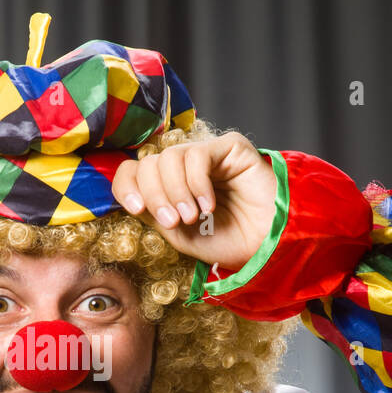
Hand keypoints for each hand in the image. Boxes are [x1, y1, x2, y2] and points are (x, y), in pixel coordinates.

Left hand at [111, 132, 277, 270]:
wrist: (264, 246)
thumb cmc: (223, 241)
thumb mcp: (177, 233)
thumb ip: (152, 211)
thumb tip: (130, 194)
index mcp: (167, 185)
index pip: (132, 171)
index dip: (127, 186)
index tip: (137, 209)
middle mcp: (183, 166)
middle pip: (148, 164)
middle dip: (155, 195)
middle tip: (174, 222)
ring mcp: (205, 154)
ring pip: (169, 157)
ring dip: (176, 191)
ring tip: (193, 216)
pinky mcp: (229, 147)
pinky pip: (198, 155)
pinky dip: (197, 183)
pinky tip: (209, 204)